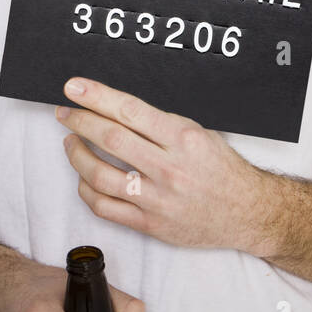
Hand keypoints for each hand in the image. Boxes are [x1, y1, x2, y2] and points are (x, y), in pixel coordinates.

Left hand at [56, 76, 271, 252]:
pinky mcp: (150, 224)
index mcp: (182, 139)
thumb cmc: (222, 169)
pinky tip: (84, 177)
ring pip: (100, 175)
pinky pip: (105, 207)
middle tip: (65, 111)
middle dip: (80, 121)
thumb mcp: (200, 133)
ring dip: (77, 155)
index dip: (96, 96)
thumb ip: (161, 123)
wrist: (245, 212)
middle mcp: (168, 168)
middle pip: (110, 139)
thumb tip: (118, 108)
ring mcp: (157, 199)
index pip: (129, 111)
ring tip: (70, 141)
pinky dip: (86, 190)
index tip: (74, 87)